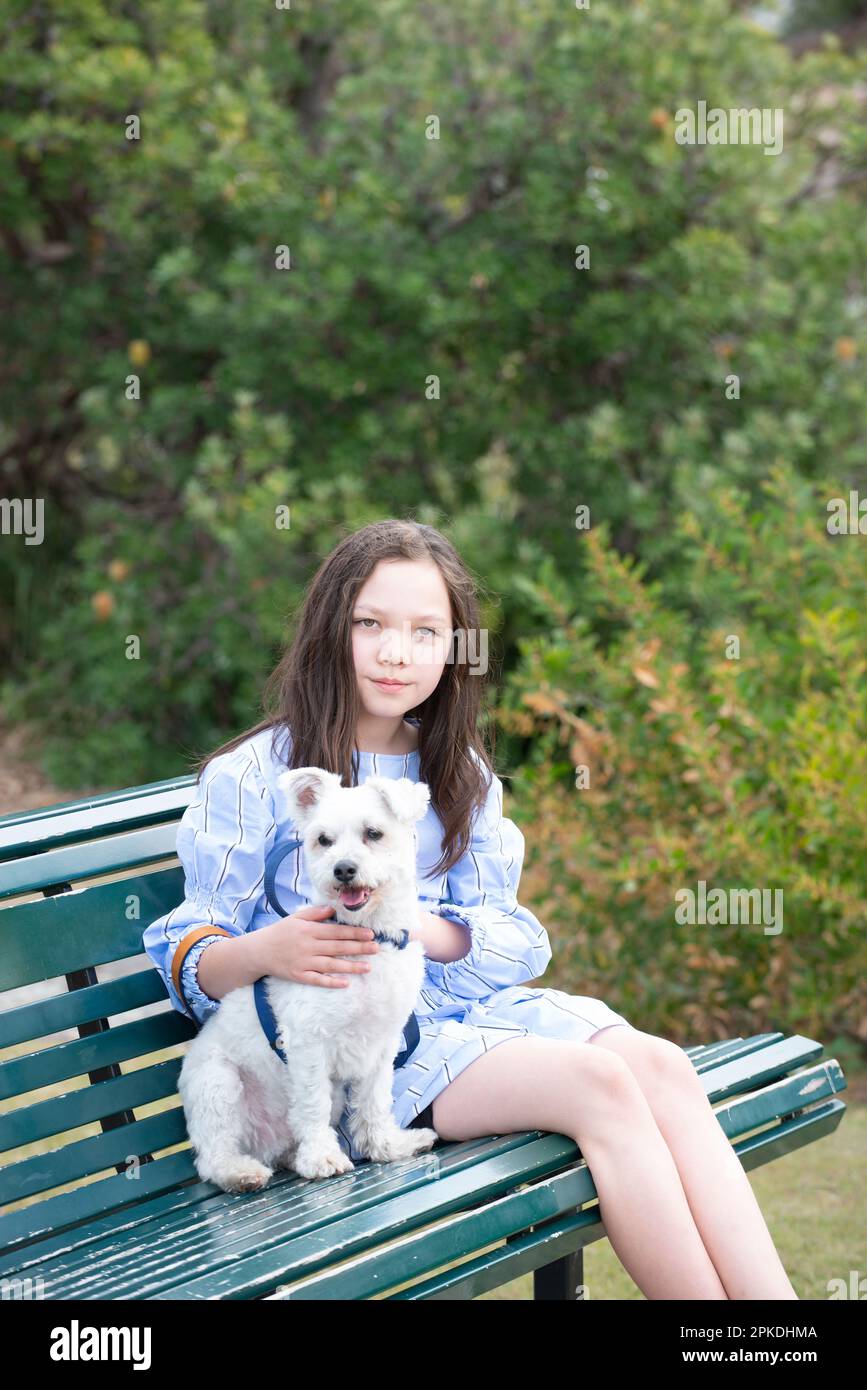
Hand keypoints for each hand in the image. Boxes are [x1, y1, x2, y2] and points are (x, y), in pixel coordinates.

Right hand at [256, 902, 379, 987]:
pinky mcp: (298, 976)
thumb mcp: (295, 918)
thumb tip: (333, 909)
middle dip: (359, 948)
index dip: (354, 933)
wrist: (257, 951)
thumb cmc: (279, 932)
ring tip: (368, 967)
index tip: (370, 934)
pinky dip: (331, 982)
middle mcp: (308, 946)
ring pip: (331, 964)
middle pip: (338, 947)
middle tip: (377, 948)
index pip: (336, 931)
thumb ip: (315, 913)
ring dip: (350, 966)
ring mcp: (304, 962)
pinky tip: (345, 983)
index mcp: (309, 930)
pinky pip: (317, 980)